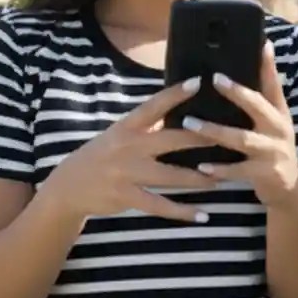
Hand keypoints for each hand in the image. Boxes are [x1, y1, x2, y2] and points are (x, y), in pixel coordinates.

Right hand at [40, 78, 216, 223]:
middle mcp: (128, 146)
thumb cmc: (102, 155)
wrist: (69, 187)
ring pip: (170, 176)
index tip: (197, 82)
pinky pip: (160, 205)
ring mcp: (127, 172)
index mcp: (127, 127)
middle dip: (200, 140)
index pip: (153, 106)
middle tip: (228, 138)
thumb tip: (177, 111)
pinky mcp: (126, 196)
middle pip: (170, 140)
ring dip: (199, 179)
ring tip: (223, 179)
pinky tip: (203, 215)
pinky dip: (183, 211)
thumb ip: (146, 126)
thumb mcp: (119, 134)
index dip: (174, 94)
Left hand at [183, 43, 297, 214]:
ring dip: (215, 131)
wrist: (291, 187)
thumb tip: (261, 52)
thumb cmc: (274, 147)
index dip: (268, 65)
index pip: (274, 84)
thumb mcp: (274, 121)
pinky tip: (201, 166)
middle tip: (214, 80)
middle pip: (258, 106)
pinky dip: (220, 169)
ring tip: (191, 123)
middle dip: (237, 93)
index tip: (262, 44)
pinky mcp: (267, 174)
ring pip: (243, 139)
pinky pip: (239, 170)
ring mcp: (273, 152)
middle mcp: (279, 128)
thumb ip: (264, 94)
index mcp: (279, 112)